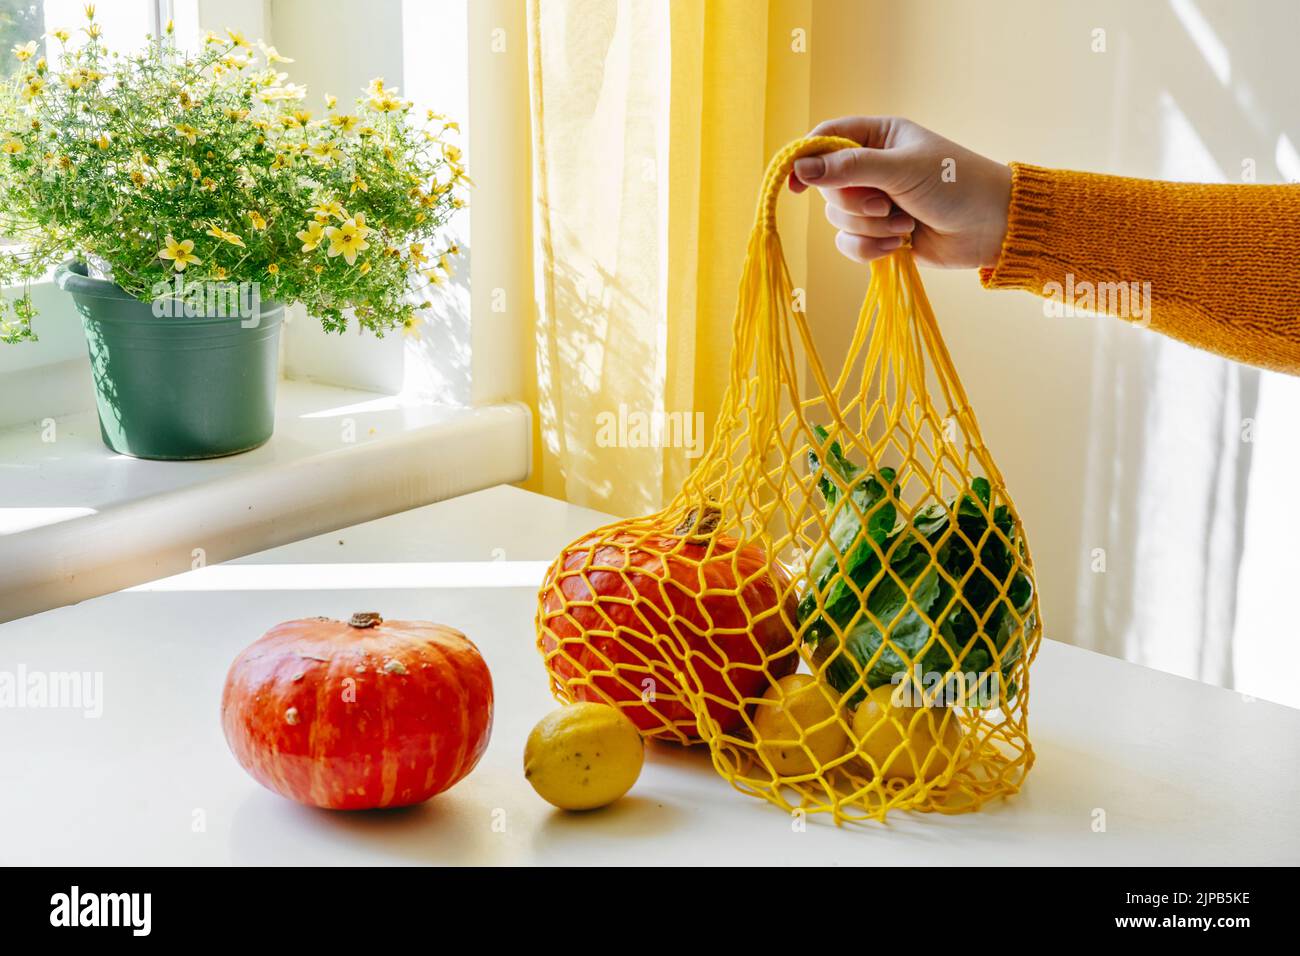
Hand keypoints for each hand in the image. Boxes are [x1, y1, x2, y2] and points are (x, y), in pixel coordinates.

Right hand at [790, 116, 1011, 268]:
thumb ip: (848, 168)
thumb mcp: (900, 169)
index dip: (806, 159)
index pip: (827, 139)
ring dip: (870, 227)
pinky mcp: (880, 233)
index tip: (793, 183)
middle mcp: (872, 167)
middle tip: (885, 204)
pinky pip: (851, 244)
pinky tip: (900, 244)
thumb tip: (800, 169)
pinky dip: (872, 248)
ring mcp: (875, 202)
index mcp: (879, 137)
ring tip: (905, 224)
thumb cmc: (955, 184)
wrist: (991, 227)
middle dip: (855, 203)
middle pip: (829, 187)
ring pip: (839, 219)